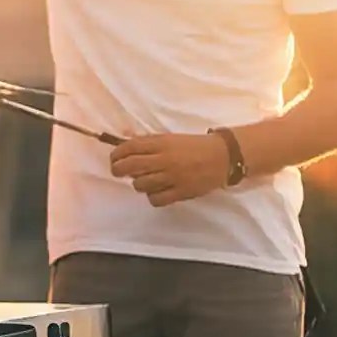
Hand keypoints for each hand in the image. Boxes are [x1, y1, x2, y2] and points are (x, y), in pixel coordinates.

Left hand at [109, 133, 229, 206]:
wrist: (222, 156)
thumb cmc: (193, 145)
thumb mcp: (169, 138)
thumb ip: (148, 141)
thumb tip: (124, 139)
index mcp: (161, 143)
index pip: (129, 148)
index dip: (116, 154)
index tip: (114, 158)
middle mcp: (164, 160)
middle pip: (130, 167)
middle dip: (118, 169)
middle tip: (118, 171)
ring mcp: (172, 177)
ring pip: (140, 184)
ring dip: (138, 183)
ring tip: (144, 180)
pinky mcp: (181, 192)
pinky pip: (156, 199)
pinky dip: (152, 196)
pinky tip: (156, 191)